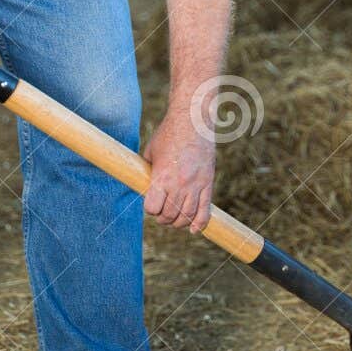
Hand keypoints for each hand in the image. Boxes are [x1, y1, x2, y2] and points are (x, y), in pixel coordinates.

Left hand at [141, 112, 215, 232]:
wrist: (193, 121)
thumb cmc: (168, 134)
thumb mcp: (151, 152)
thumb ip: (149, 171)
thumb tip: (143, 185)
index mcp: (162, 176)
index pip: (153, 208)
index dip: (150, 208)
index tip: (150, 204)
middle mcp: (179, 184)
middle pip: (169, 215)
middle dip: (163, 218)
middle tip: (161, 213)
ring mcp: (196, 184)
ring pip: (187, 216)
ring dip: (178, 222)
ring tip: (174, 219)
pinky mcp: (208, 183)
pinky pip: (205, 210)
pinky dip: (200, 223)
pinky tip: (194, 230)